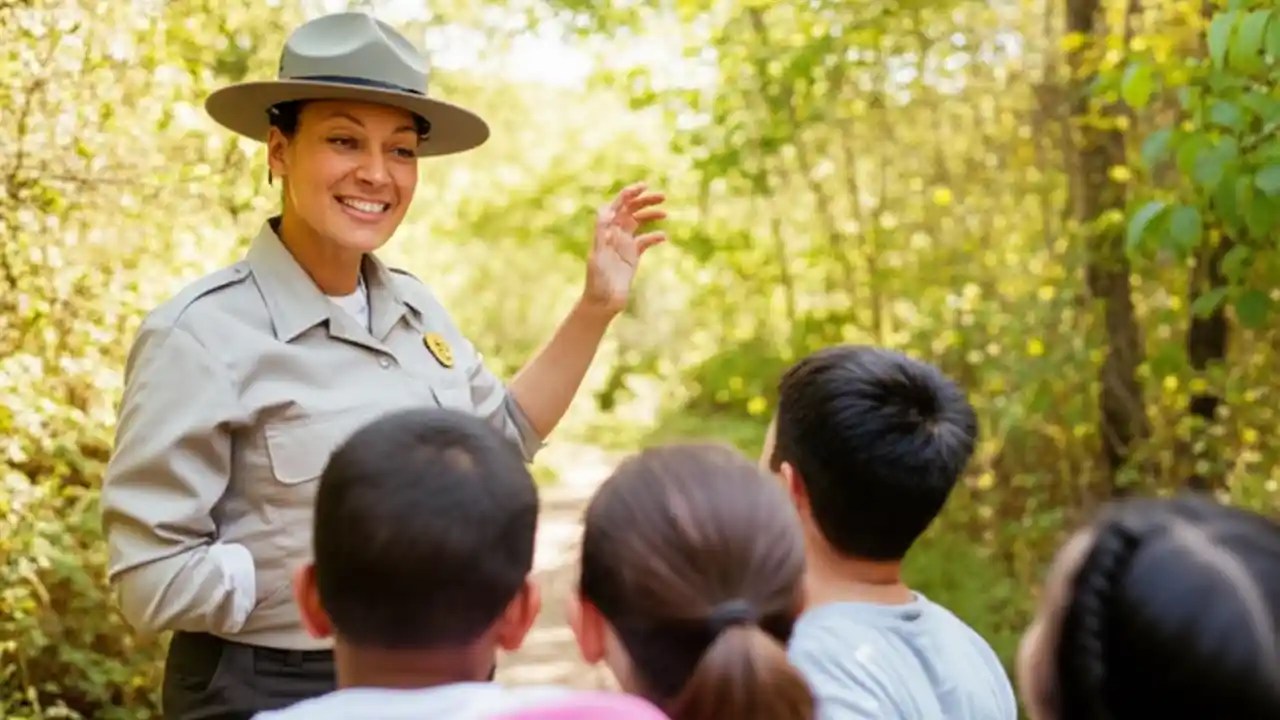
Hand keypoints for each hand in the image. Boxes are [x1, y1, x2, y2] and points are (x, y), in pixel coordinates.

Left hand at [581, 182, 666, 316]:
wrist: (602, 303)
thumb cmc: (597, 281)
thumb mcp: (599, 256)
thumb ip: (602, 234)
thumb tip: (606, 210)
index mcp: (604, 230)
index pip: (617, 205)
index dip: (629, 194)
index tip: (644, 188)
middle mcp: (614, 234)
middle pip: (630, 210)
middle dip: (645, 201)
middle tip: (662, 196)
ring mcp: (623, 244)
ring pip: (638, 222)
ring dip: (651, 214)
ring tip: (665, 213)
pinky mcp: (632, 256)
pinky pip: (645, 241)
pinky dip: (654, 236)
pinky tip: (663, 237)